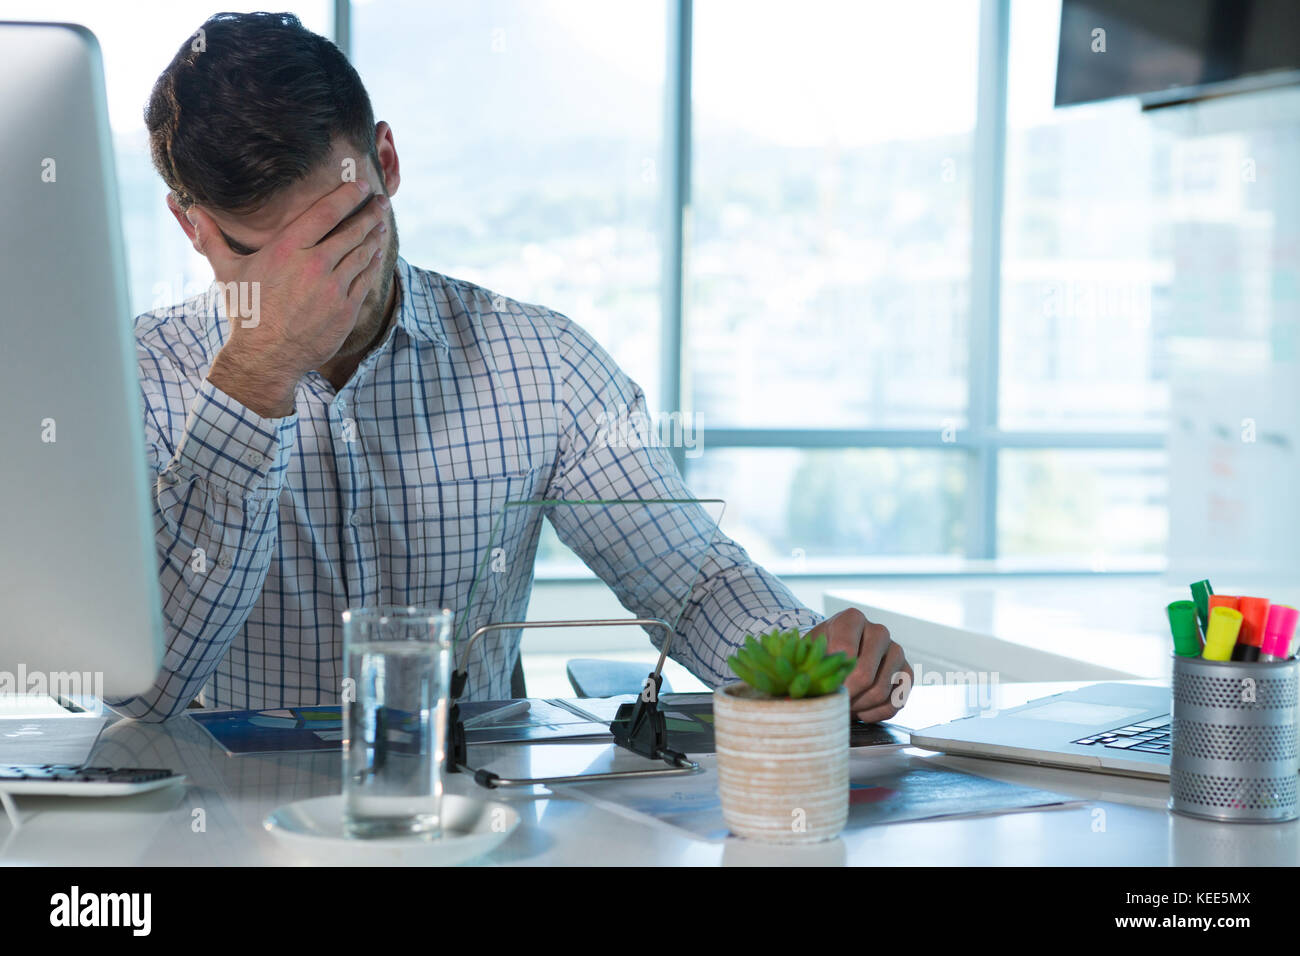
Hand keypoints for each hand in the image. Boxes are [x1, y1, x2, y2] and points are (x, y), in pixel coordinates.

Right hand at [187, 180, 388, 416]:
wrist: (264, 358)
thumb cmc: (246, 312)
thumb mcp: (226, 271)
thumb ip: (212, 237)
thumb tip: (191, 210)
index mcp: (287, 249)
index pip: (326, 213)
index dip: (348, 196)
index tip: (361, 186)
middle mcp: (314, 264)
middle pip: (351, 231)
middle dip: (369, 214)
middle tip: (381, 203)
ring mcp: (333, 288)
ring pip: (362, 254)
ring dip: (374, 237)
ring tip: (380, 225)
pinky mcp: (345, 310)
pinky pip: (365, 280)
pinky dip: (372, 264)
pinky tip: (376, 254)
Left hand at [806, 608, 911, 721]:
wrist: (841, 651)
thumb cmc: (822, 650)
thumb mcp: (809, 650)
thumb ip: (808, 664)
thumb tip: (804, 691)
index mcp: (853, 619)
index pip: (846, 652)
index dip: (834, 679)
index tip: (824, 693)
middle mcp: (879, 631)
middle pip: (865, 675)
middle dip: (847, 697)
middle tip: (834, 705)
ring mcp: (896, 651)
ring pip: (881, 691)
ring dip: (860, 707)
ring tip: (845, 708)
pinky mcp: (907, 671)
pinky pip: (896, 702)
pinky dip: (877, 714)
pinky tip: (861, 712)